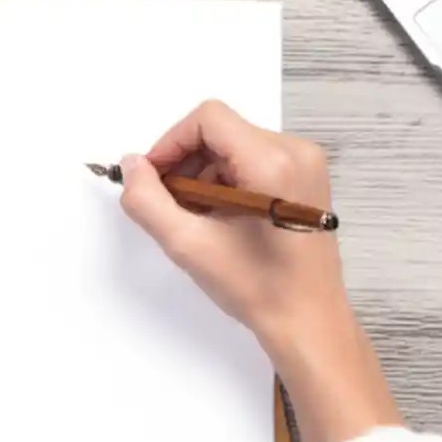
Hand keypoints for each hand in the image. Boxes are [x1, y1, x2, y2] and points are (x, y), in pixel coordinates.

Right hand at [120, 101, 399, 441]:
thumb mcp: (189, 246)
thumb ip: (148, 200)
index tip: (154, 179)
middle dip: (187, 164)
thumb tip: (132, 165)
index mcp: (273, 163)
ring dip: (205, 175)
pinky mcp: (307, 179)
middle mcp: (296, 152)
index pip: (208, 119)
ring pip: (234, 146)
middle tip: (173, 207)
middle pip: (221, 132)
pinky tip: (221, 219)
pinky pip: (253, 160)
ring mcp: (306, 164)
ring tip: (198, 219)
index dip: (171, 143)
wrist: (308, 322)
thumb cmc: (257, 288)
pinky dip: (227, 182)